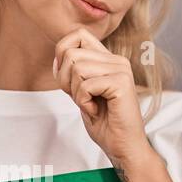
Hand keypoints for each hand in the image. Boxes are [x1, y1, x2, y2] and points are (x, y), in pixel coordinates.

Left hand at [52, 28, 151, 166]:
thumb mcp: (81, 92)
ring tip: (91, 105)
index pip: (78, 34)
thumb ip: (72, 72)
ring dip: (76, 93)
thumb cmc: (103, 123)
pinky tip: (96, 110)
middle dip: (65, 80)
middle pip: (70, 53)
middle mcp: (116, 60)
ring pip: (76, 68)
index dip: (62, 54)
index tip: (68, 80)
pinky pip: (86, 85)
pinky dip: (83, 102)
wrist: (122, 146)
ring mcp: (121, 69)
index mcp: (108, 59)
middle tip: (81, 98)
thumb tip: (58, 56)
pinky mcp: (121, 83)